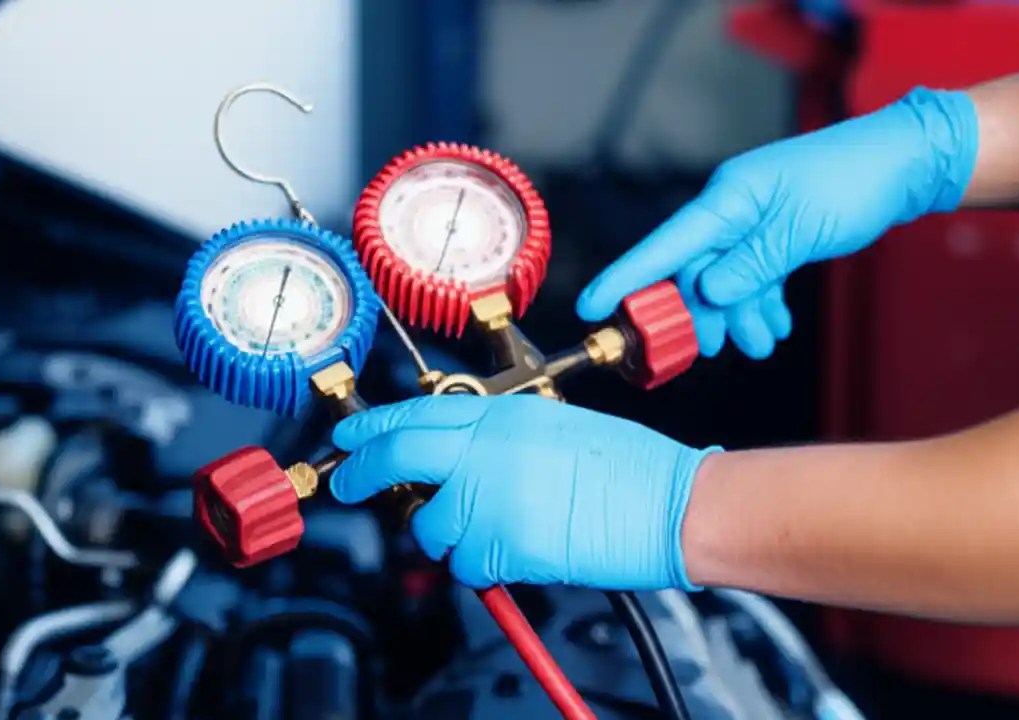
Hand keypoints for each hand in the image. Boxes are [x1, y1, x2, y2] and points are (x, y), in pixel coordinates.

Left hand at [329, 395, 719, 589]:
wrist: (670, 503)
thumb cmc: (629, 466)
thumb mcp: (555, 426)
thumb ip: (497, 437)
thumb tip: (454, 456)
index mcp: (503, 413)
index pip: (417, 413)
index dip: (374, 426)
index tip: (350, 437)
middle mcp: (487, 447)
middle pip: (398, 456)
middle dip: (364, 473)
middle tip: (348, 483)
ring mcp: (490, 496)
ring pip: (429, 525)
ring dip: (446, 533)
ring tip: (493, 529)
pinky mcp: (503, 543)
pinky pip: (465, 564)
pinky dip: (481, 566)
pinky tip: (517, 550)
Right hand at [577, 87, 977, 358]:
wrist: (904, 164)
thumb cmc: (853, 183)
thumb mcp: (799, 231)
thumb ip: (750, 266)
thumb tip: (709, 295)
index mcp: (729, 199)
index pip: (666, 244)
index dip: (627, 278)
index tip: (593, 306)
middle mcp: (732, 209)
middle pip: (694, 272)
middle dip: (703, 313)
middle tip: (715, 347)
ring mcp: (753, 222)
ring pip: (726, 281)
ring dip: (740, 316)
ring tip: (763, 343)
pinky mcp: (774, 233)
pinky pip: (752, 275)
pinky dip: (761, 303)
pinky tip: (775, 326)